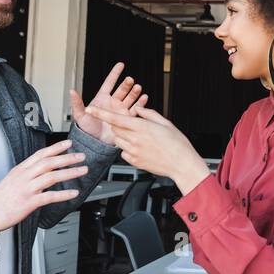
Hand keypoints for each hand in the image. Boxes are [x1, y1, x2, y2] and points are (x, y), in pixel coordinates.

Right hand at [0, 140, 87, 231]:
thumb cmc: (0, 198)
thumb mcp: (13, 179)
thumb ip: (27, 173)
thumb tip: (43, 170)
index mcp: (21, 169)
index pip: (40, 154)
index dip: (56, 147)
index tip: (69, 143)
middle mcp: (24, 176)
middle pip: (49, 163)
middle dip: (67, 158)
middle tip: (81, 156)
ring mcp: (27, 189)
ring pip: (52, 177)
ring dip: (70, 173)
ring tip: (83, 170)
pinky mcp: (29, 202)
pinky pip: (49, 196)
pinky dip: (63, 194)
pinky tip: (74, 193)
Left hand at [70, 62, 148, 146]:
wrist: (95, 143)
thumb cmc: (86, 129)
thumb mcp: (80, 115)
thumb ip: (77, 103)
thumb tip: (71, 91)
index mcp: (102, 99)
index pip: (109, 83)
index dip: (115, 73)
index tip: (121, 65)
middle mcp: (113, 103)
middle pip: (122, 89)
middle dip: (127, 84)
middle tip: (130, 80)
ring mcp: (120, 110)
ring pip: (130, 98)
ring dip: (134, 92)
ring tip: (138, 88)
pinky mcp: (126, 119)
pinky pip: (135, 110)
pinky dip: (140, 104)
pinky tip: (144, 98)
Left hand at [85, 103, 209, 194]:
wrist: (182, 164)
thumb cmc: (177, 144)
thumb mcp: (165, 123)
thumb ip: (149, 113)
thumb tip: (138, 108)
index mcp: (142, 127)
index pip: (115, 118)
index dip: (100, 113)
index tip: (90, 108)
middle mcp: (135, 139)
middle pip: (115, 129)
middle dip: (119, 125)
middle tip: (133, 125)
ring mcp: (133, 152)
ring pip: (118, 140)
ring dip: (123, 136)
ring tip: (140, 138)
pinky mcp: (134, 161)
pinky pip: (123, 152)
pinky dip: (128, 148)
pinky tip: (142, 148)